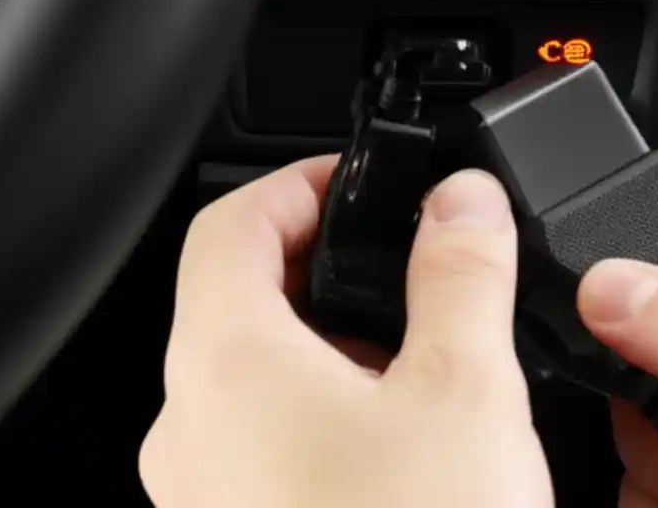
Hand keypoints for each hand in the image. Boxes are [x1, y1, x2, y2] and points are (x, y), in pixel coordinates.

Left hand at [139, 158, 550, 507]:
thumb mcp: (465, 392)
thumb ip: (461, 274)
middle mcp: (193, 429)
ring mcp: (205, 494)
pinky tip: (405, 453)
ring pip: (258, 380)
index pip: (228, 225)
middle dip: (331, 273)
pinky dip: (327, 420)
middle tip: (410, 274)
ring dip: (335, 351)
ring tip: (424, 369)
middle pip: (240, 301)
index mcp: (228, 366)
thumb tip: (460, 206)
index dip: (296, 183)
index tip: (357, 181)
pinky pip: (266, 449)